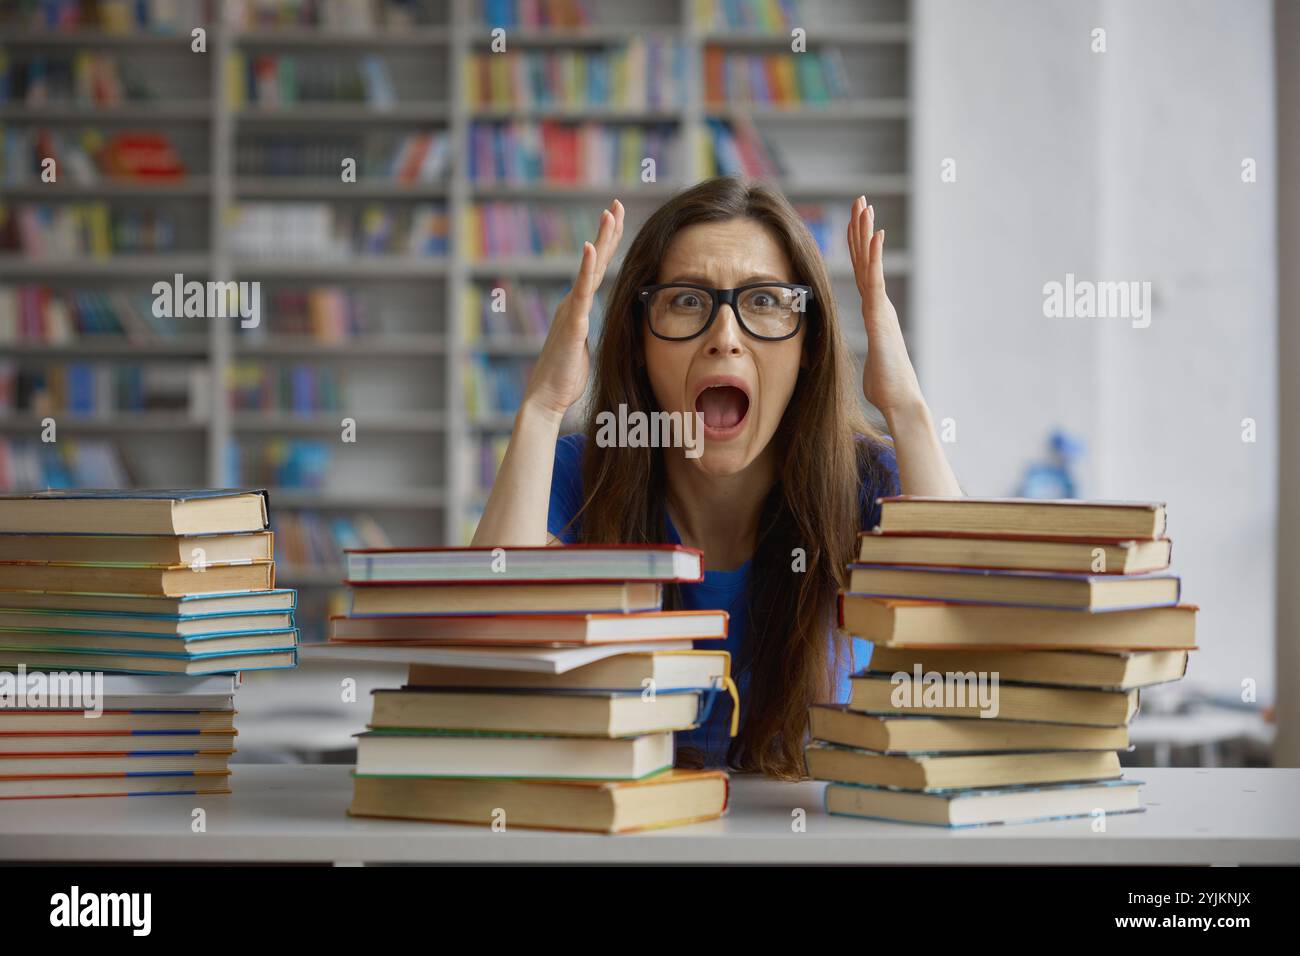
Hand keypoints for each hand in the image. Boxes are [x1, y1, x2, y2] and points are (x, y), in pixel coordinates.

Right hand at [523, 199, 624, 418]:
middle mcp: (572, 303)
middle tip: (616, 203)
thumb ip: (586, 331)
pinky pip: (581, 292)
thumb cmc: (564, 377)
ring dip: (600, 240)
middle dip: (607, 231)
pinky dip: (587, 269)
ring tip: (609, 214)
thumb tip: (590, 327)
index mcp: (577, 308)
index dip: (608, 244)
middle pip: (594, 262)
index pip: (597, 270)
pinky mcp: (573, 324)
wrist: (545, 398)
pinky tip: (591, 248)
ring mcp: (571, 311)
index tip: (617, 219)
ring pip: (589, 270)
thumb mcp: (583, 348)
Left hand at [847, 195, 923, 415]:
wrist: (900, 399)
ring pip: (869, 264)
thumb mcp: (870, 360)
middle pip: (866, 260)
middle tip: (862, 200)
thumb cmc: (885, 385)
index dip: (859, 247)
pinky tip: (873, 235)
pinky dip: (873, 257)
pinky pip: (874, 281)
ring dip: (866, 233)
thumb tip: (869, 357)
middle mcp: (878, 304)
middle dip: (862, 229)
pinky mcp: (880, 316)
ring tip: (865, 206)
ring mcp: (880, 308)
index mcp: (875, 311)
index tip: (857, 222)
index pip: (863, 272)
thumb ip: (869, 350)